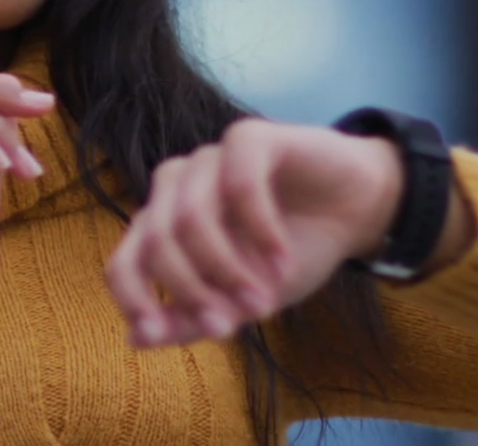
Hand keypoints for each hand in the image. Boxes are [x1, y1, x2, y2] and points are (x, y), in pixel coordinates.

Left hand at [104, 118, 428, 349]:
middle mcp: (176, 189)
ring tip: (265, 299)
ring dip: (227, 267)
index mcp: (162, 226)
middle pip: (158, 242)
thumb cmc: (291, 253)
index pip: (122, 263)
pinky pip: (239, 184)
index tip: (158, 334)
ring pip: (191, 215)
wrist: (354, 212)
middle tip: (238, 322)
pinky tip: (282, 260)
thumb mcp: (241, 300)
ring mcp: (209, 159)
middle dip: (195, 289)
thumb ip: (192, 318)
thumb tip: (135, 338)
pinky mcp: (249, 138)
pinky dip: (259, 230)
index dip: (133, 300)